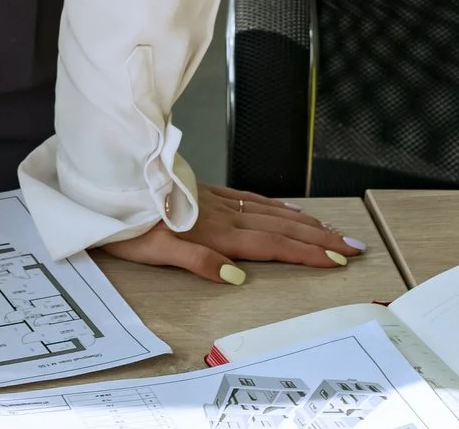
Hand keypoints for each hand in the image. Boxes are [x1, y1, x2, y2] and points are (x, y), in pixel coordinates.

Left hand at [99, 182, 370, 283]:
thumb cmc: (124, 223)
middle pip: (280, 227)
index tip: (339, 259)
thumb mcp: (155, 249)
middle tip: (355, 245)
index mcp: (214, 232)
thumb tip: (236, 276)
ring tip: (332, 230)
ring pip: (269, 211)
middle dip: (320, 237)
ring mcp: (215, 201)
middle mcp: (221, 215)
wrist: (104, 182)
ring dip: (304, 221)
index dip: (306, 252)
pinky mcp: (204, 192)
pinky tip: (286, 208)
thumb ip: (197, 261)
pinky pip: (249, 198)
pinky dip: (273, 205)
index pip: (271, 245)